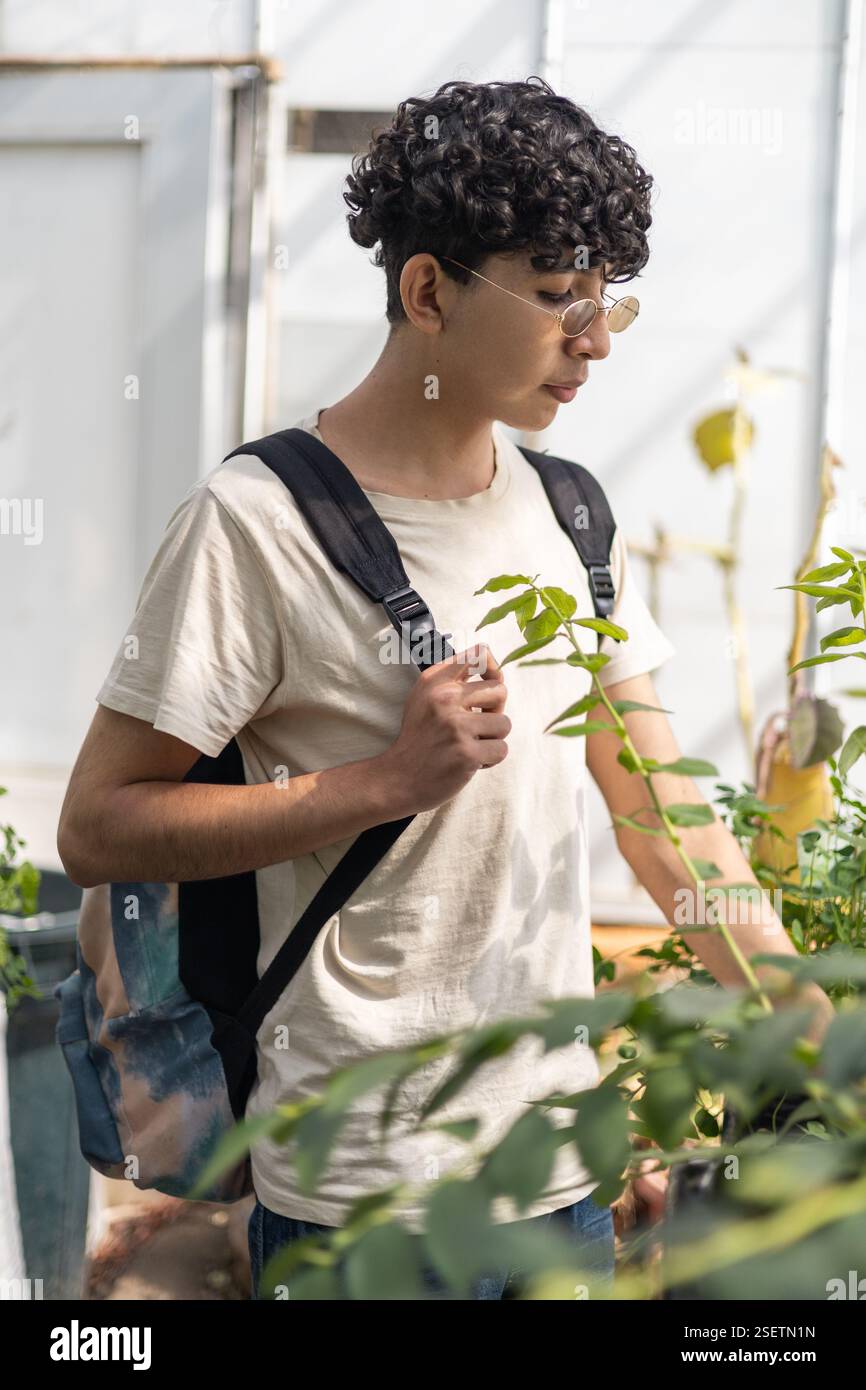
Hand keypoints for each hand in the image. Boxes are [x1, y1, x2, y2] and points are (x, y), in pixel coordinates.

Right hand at [377, 644, 510, 814]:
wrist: (398, 779)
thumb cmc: (419, 738)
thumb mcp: (423, 698)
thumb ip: (452, 680)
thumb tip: (497, 673)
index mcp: (435, 681)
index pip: (479, 654)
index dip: (493, 669)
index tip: (489, 684)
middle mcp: (444, 698)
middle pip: (500, 691)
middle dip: (494, 712)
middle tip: (475, 727)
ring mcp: (456, 726)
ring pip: (504, 724)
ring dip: (492, 739)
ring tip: (469, 745)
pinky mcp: (467, 753)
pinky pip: (501, 750)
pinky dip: (489, 760)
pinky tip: (469, 762)